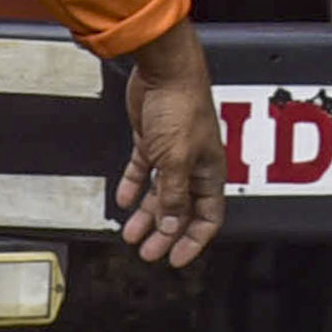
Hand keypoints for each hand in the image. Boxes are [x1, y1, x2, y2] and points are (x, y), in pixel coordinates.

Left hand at [114, 19, 227, 266]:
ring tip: (131, 235)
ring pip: (160, 193)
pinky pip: (142, 170)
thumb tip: (171, 228)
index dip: (193, 241)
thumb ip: (173, 195)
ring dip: (146, 215)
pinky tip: (122, 201)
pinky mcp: (151, 141)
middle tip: (146, 253)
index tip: (174, 260)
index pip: (207, 217)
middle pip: (181, 210)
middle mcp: (193, 167)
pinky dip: (133, 186)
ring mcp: (172, 154)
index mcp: (209, 173)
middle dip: (165, 234)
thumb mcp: (175, 160)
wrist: (165, 72)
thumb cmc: (180, 109)